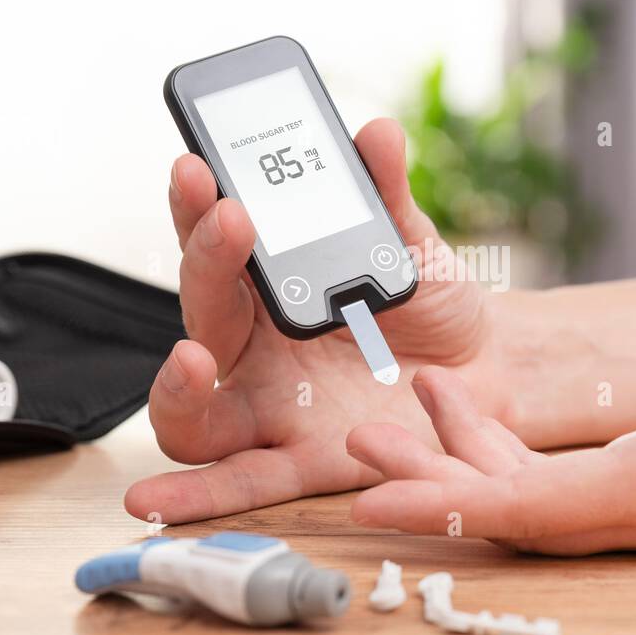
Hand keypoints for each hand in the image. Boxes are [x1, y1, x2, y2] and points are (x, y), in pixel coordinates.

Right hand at [125, 118, 500, 522]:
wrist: (488, 372)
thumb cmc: (434, 304)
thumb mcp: (414, 247)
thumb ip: (388, 197)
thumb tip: (375, 133)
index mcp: (270, 284)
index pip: (216, 242)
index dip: (196, 205)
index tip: (196, 166)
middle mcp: (256, 346)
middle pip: (202, 311)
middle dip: (205, 261)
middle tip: (231, 218)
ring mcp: (273, 407)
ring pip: (193, 411)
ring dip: (177, 386)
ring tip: (189, 359)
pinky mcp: (302, 460)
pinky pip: (241, 482)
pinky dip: (194, 496)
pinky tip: (147, 501)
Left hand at [346, 292, 635, 554]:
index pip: (540, 507)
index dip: (453, 502)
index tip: (376, 499)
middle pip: (519, 514)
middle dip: (435, 484)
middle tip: (360, 445)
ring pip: (534, 499)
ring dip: (462, 463)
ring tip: (400, 412)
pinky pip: (562, 480)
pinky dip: (507, 449)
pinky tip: (473, 404)